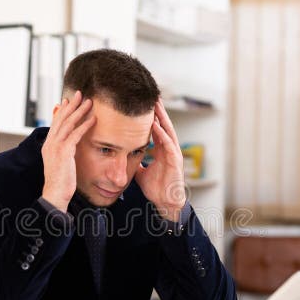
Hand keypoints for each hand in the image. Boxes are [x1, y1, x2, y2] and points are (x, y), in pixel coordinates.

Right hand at [41, 91, 95, 212]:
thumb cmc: (60, 181)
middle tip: (80, 94)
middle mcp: (50, 143)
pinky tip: (93, 120)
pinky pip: (75, 135)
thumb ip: (64, 152)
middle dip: (72, 105)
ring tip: (89, 102)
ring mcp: (56, 147)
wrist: (55, 193)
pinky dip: (85, 126)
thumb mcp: (60, 163)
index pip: (55, 123)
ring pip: (68, 124)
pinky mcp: (64, 152)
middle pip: (61, 119)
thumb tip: (69, 146)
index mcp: (48, 145)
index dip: (63, 110)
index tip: (69, 100)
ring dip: (80, 111)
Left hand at [134, 99, 185, 220]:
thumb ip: (135, 163)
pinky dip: (162, 133)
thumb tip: (124, 158)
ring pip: (167, 130)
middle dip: (158, 112)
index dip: (150, 118)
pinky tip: (156, 124)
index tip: (143, 106)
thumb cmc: (156, 188)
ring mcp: (173, 153)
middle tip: (152, 96)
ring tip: (155, 104)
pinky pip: (168, 143)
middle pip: (163, 126)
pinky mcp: (175, 160)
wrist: (165, 202)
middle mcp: (168, 149)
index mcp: (161, 150)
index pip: (156, 130)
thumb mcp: (141, 172)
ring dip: (162, 117)